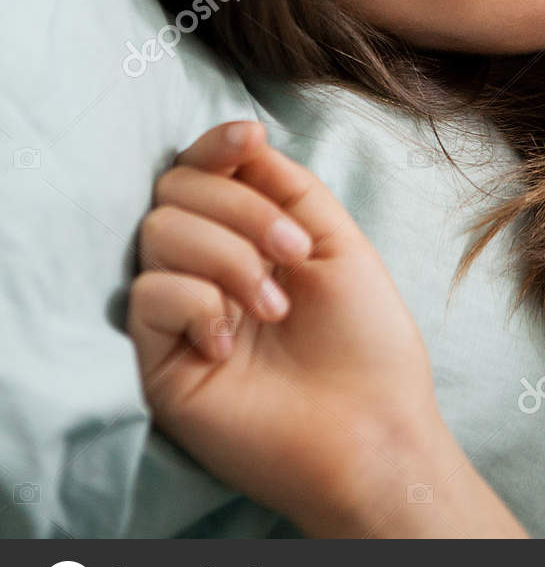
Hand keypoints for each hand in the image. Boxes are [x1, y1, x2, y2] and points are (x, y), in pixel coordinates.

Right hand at [127, 119, 444, 536]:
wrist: (373, 429)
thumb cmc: (366, 342)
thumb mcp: (336, 240)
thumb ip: (286, 186)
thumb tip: (244, 139)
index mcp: (247, 237)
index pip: (202, 171)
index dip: (216, 145)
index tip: (248, 137)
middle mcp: (206, 269)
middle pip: (176, 191)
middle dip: (240, 209)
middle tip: (293, 252)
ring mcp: (181, 314)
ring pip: (158, 233)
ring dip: (227, 256)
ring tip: (274, 306)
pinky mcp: (158, 363)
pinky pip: (149, 294)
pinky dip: (198, 302)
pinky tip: (231, 342)